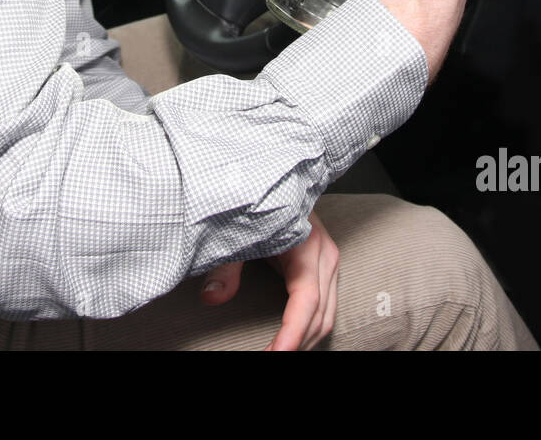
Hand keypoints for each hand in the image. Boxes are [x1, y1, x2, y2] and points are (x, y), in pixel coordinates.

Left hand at [200, 208, 338, 350]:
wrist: (278, 181)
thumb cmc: (259, 203)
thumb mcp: (241, 230)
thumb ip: (226, 265)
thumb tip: (211, 297)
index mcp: (308, 246)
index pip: (306, 301)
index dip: (292, 332)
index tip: (276, 354)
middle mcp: (326, 258)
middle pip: (319, 317)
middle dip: (295, 345)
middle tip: (267, 358)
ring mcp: (329, 264)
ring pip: (326, 318)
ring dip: (302, 342)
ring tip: (274, 353)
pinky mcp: (325, 270)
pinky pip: (324, 310)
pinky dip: (307, 331)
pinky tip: (288, 342)